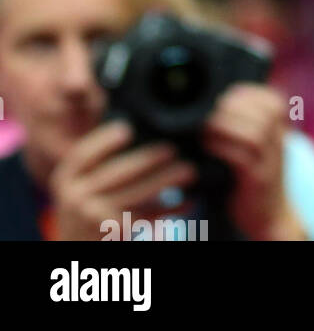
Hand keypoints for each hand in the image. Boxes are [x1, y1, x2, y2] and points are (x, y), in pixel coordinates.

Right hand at [48, 119, 198, 240]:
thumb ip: (100, 158)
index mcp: (67, 176)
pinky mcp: (113, 233)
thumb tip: (136, 124)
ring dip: (165, 182)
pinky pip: (145, 218)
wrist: (77, 245)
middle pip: (117, 173)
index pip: (82, 155)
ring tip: (189, 172)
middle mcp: (75, 196)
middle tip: (174, 150)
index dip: (104, 142)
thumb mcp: (82, 179)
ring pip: (135, 195)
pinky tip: (188, 200)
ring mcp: (93, 217)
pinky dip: (168, 208)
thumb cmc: (87, 203)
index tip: (127, 129)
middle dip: (149, 160)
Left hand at [201, 82, 296, 240]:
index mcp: (281, 129)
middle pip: (265, 112)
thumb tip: (213, 104)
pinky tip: (208, 147)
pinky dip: (223, 148)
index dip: (246, 93)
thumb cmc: (254, 177)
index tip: (223, 95)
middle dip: (234, 106)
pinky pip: (243, 159)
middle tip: (209, 110)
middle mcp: (281, 142)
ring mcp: (272, 162)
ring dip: (227, 126)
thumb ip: (244, 125)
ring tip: (205, 127)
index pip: (271, 99)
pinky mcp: (259, 180)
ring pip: (255, 133)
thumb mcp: (257, 147)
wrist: (270, 215)